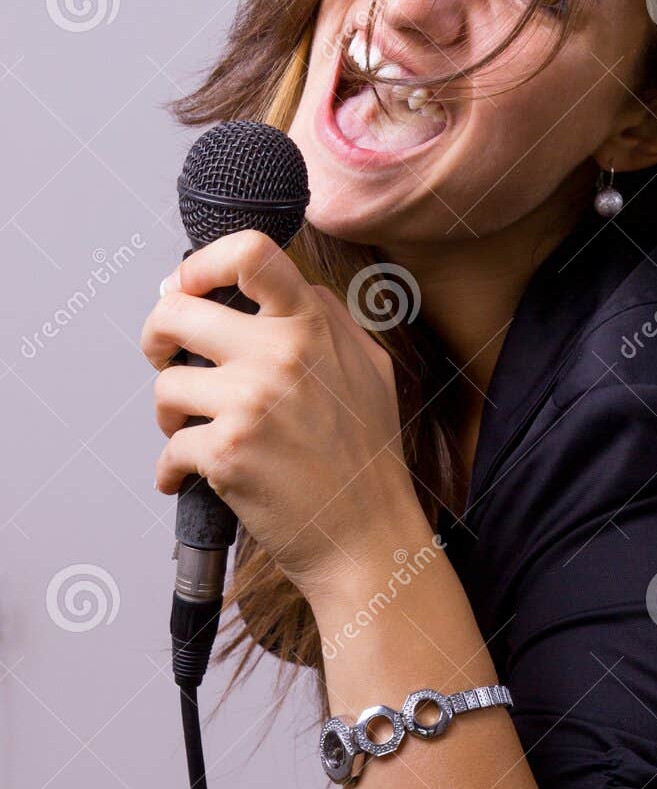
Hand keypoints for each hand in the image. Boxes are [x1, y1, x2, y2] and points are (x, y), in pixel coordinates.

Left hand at [140, 231, 423, 604]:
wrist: (367, 534)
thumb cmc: (366, 455)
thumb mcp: (367, 364)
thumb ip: (324, 315)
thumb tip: (261, 284)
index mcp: (312, 324)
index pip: (250, 253)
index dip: (201, 262)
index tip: (187, 285)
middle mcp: (280, 354)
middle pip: (175, 310)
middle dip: (156, 334)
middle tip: (163, 353)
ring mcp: (250, 402)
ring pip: (166, 383)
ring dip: (169, 411)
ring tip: (192, 429)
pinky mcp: (225, 451)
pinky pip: (169, 446)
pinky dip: (172, 468)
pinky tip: (190, 476)